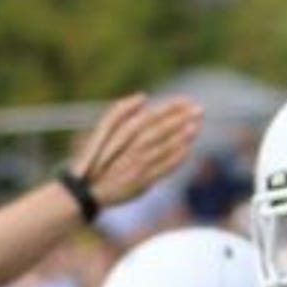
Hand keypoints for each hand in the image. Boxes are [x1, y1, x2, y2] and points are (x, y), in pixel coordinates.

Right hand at [68, 95, 203, 207]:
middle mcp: (130, 148)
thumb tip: (143, 97)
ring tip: (196, 126)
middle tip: (198, 110)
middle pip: (159, 130)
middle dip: (180, 119)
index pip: (150, 116)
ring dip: (181, 137)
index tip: (186, 100)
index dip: (169, 108)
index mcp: (120, 133)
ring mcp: (136, 165)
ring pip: (162, 148)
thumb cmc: (97, 156)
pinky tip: (188, 150)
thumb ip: (120, 110)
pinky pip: (162, 169)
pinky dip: (176, 159)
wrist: (87, 189)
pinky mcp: (141, 182)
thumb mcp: (102, 128)